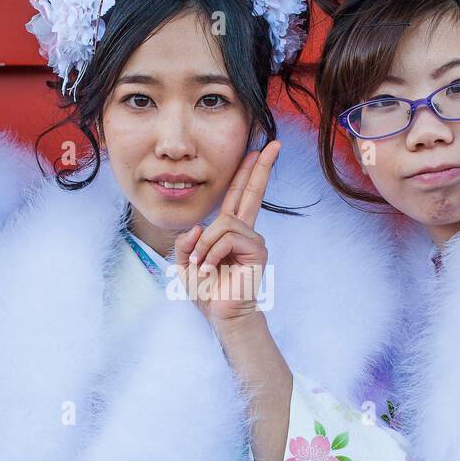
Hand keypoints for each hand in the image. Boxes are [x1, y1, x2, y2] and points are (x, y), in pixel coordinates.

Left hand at [173, 140, 279, 326]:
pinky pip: (226, 238)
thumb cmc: (206, 291)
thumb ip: (186, 240)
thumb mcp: (185, 261)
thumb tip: (200, 226)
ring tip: (203, 266)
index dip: (247, 173)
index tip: (258, 151)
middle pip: (251, 192)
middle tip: (274, 145)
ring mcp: (253, 240)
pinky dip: (211, 254)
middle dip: (261, 167)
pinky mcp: (257, 250)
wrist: (222, 315)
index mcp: (230, 231)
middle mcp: (245, 231)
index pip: (239, 196)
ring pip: (222, 223)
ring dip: (204, 246)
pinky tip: (211, 270)